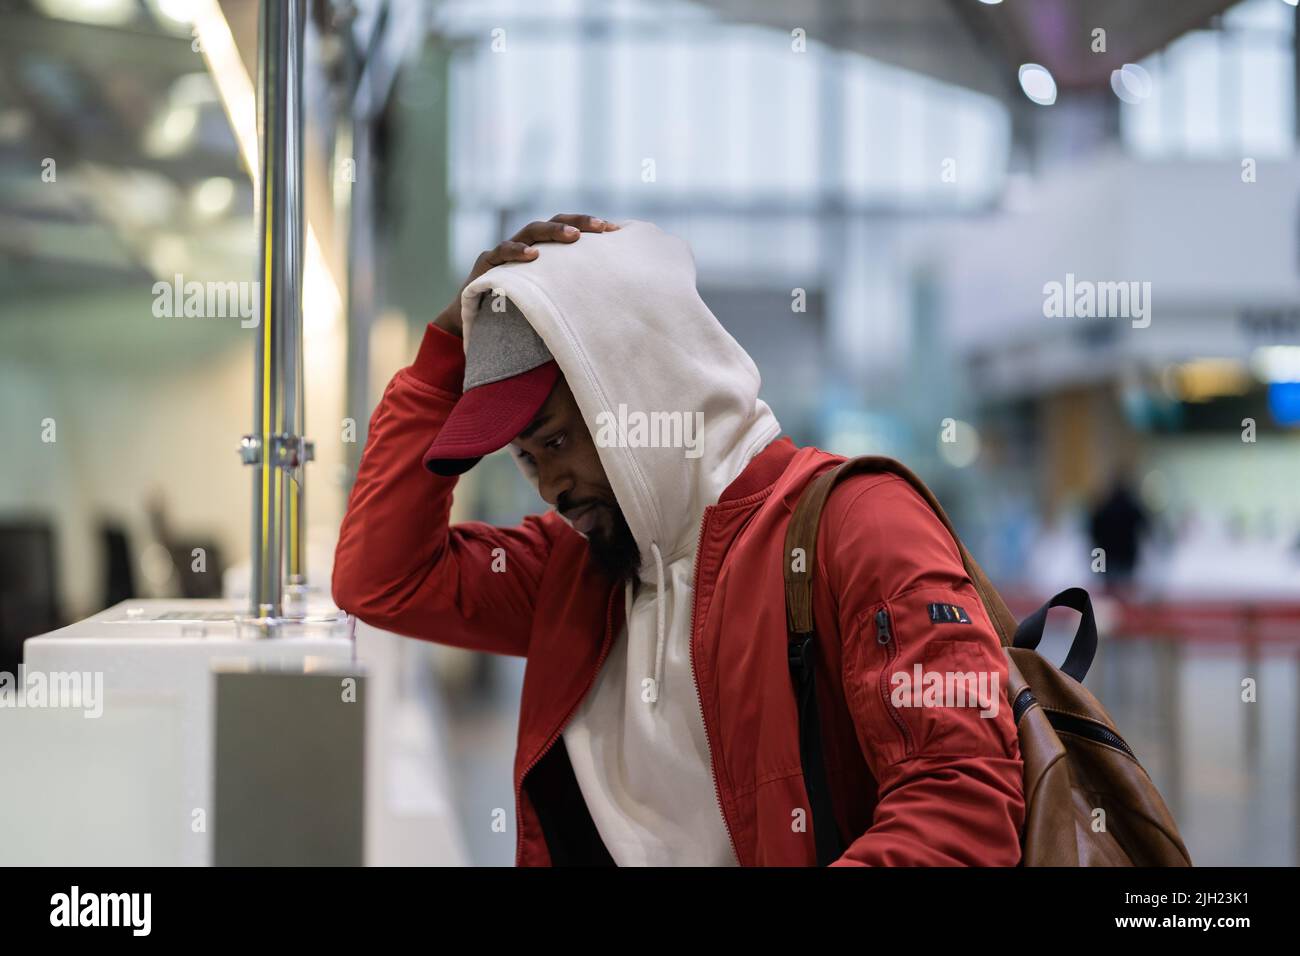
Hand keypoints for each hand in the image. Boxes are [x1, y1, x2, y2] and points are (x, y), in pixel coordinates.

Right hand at [433, 214, 617, 336]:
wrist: (472, 324)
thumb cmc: (516, 314)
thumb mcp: (548, 303)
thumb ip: (570, 297)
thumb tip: (611, 307)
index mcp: (542, 252)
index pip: (569, 230)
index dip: (590, 227)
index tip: (616, 230)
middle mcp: (524, 247)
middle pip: (553, 224)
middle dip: (577, 222)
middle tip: (601, 227)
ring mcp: (503, 254)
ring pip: (529, 232)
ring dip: (552, 232)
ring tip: (573, 236)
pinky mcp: (484, 266)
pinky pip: (499, 254)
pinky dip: (516, 252)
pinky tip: (533, 255)